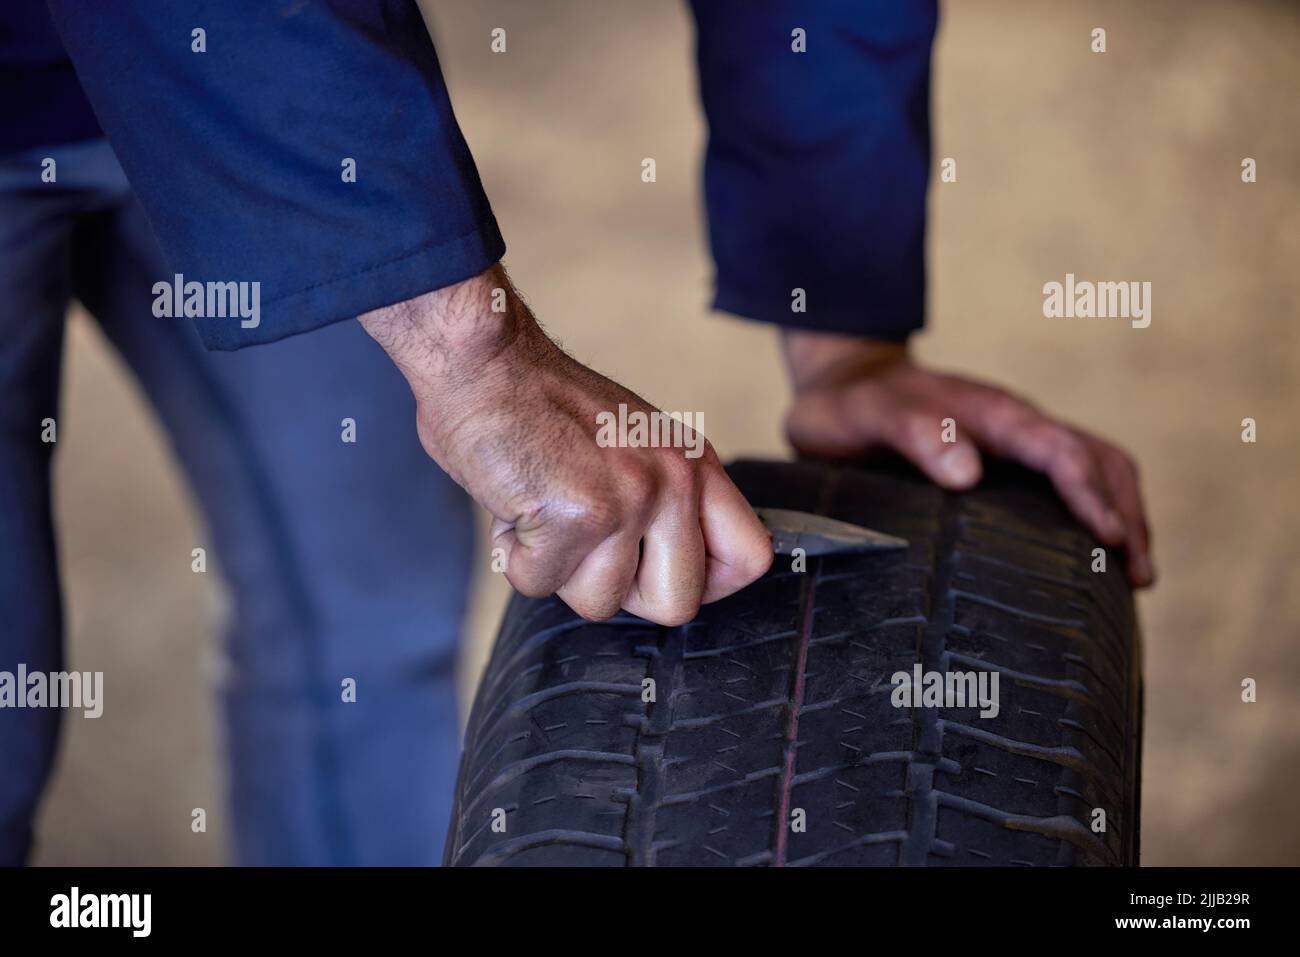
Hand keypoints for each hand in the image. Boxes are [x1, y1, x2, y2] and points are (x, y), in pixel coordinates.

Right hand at [358, 264, 772, 624]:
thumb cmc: (540, 403)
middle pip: (678, 604)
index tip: (656, 573)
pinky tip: (514, 505)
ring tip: (541, 511)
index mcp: (694, 463)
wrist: (482, 362)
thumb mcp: (633, 443)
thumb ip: (664, 501)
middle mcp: (674, 481)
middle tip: (583, 545)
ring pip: (601, 603)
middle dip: (620, 592)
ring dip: (558, 570)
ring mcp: (631, 499)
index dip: (705, 585)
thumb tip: (672, 570)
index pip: (750, 556)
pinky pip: (541, 583)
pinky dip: (515, 557)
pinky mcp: (578, 516)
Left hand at [782, 329, 1153, 586]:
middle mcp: (1016, 428)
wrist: (842, 383)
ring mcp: (1014, 447)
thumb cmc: (853, 402)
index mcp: (994, 415)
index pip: (1062, 452)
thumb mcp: (872, 414)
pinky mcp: (1004, 467)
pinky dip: (1092, 519)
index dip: (1092, 495)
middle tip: (1142, 576)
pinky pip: (1064, 488)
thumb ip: (914, 434)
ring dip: (1122, 517)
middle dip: (1130, 514)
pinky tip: (1087, 564)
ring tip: (1134, 578)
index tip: (1113, 541)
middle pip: (1100, 462)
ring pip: (1094, 473)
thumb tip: (968, 472)